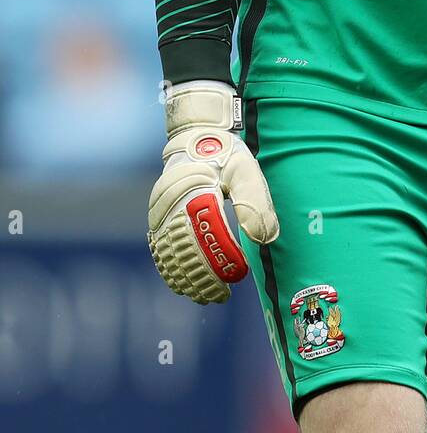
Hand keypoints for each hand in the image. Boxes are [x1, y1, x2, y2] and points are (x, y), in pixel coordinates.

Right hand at [147, 81, 279, 303]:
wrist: (195, 136)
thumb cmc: (226, 154)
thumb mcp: (246, 171)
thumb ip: (255, 201)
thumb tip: (264, 237)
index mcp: (194, 192)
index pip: (204, 237)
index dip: (217, 262)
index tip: (234, 278)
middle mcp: (171, 204)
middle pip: (184, 251)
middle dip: (202, 278)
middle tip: (222, 296)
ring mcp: (160, 212)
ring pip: (169, 254)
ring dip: (186, 279)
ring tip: (206, 296)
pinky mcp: (157, 217)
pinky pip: (160, 249)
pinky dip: (171, 269)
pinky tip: (184, 285)